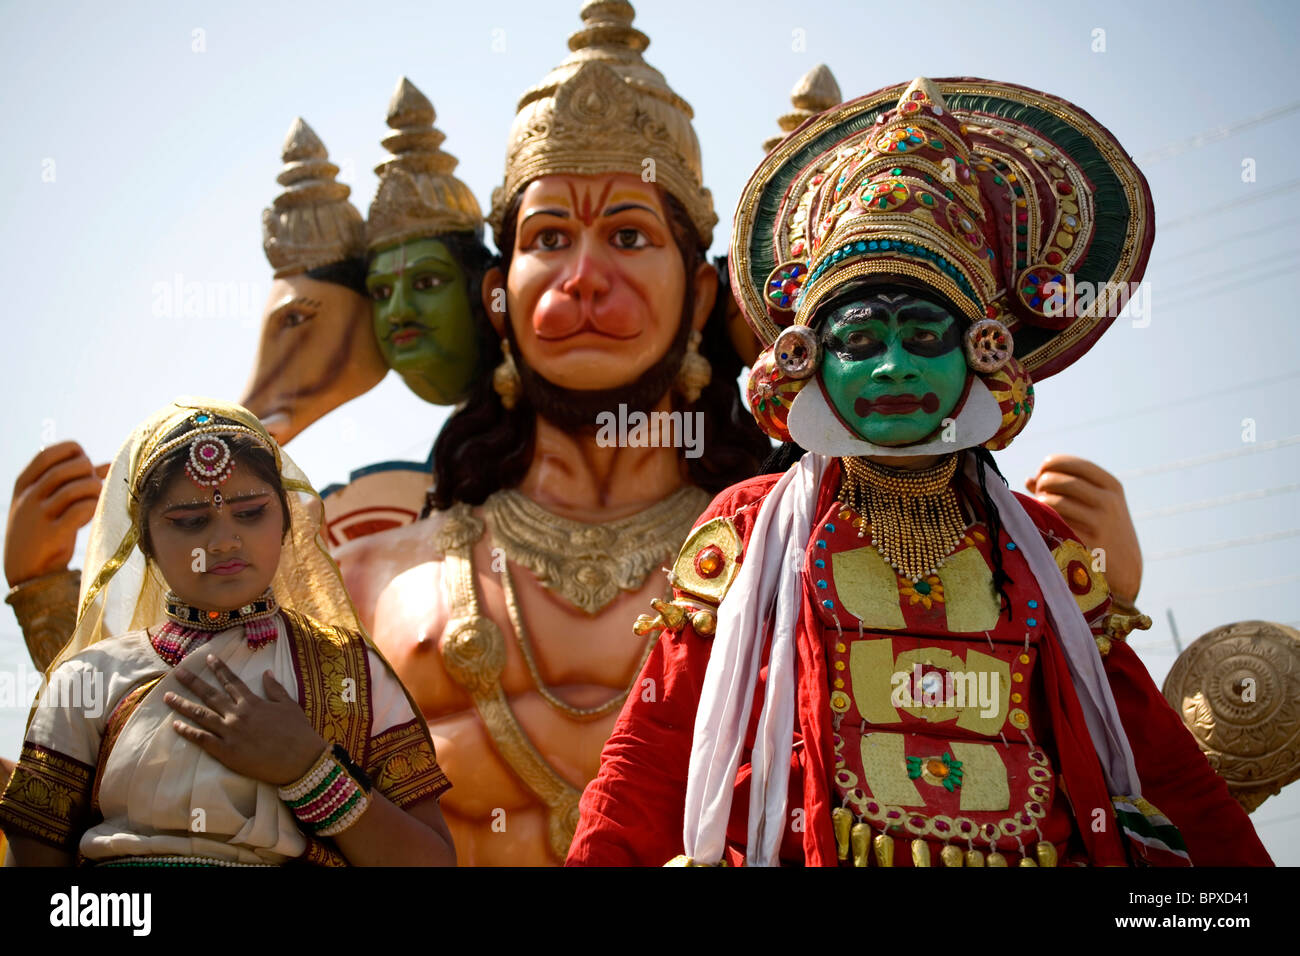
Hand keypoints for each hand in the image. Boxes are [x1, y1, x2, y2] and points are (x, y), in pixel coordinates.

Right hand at [5, 443, 108, 585]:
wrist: (27, 572)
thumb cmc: (44, 531)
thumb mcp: (48, 502)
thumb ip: (74, 481)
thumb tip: (108, 465)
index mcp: (24, 484)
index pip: (49, 453)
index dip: (73, 453)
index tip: (84, 466)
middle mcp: (28, 496)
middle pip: (71, 467)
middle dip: (91, 473)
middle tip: (94, 487)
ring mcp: (37, 516)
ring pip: (80, 487)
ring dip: (96, 491)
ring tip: (96, 501)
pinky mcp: (52, 535)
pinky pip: (82, 510)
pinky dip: (94, 508)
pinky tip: (93, 514)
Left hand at [164, 655, 326, 785]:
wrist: (299, 759)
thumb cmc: (298, 732)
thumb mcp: (290, 705)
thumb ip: (275, 688)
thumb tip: (266, 672)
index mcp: (252, 702)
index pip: (232, 681)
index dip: (219, 668)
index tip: (208, 657)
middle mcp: (237, 714)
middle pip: (210, 695)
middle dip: (192, 682)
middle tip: (176, 672)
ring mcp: (229, 733)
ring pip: (201, 715)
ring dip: (182, 705)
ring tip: (167, 697)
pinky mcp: (226, 752)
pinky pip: (202, 739)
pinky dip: (188, 732)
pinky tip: (175, 725)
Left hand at [1025, 454, 1142, 602]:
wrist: (1126, 567)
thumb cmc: (1103, 529)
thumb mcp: (1098, 504)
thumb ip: (1067, 488)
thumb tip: (1030, 479)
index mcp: (1110, 485)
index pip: (1071, 463)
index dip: (1049, 465)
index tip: (1042, 473)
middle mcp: (1107, 500)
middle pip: (1058, 480)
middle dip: (1041, 484)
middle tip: (1039, 493)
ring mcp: (1098, 522)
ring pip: (1052, 501)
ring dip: (1039, 503)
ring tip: (1042, 508)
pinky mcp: (1086, 541)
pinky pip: (1053, 523)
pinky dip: (1043, 519)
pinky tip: (1045, 522)